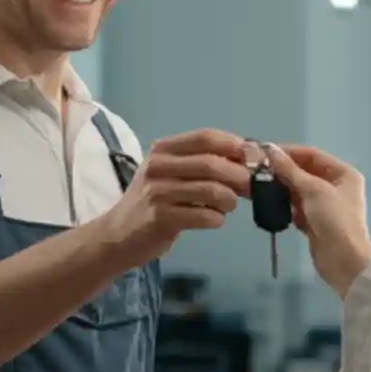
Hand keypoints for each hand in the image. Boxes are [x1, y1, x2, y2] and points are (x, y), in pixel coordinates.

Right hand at [97, 129, 250, 267]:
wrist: (118, 235)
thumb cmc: (152, 201)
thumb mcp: (169, 173)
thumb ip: (201, 163)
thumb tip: (247, 159)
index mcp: (163, 150)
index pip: (205, 137)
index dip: (234, 145)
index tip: (252, 158)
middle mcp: (158, 166)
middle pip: (211, 163)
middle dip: (239, 176)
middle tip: (251, 188)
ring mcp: (158, 192)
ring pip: (212, 190)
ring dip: (229, 200)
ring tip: (227, 206)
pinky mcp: (161, 218)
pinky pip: (205, 216)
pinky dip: (217, 219)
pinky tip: (212, 219)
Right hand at [265, 143, 370, 298]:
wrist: (344, 262)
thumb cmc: (334, 220)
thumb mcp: (313, 190)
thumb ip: (290, 170)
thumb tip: (270, 150)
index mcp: (343, 174)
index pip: (312, 155)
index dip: (289, 152)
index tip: (264, 152)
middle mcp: (336, 186)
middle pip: (305, 172)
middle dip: (283, 171)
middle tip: (257, 169)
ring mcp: (325, 205)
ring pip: (298, 190)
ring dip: (281, 187)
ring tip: (258, 185)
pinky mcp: (314, 222)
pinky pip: (296, 207)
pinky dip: (284, 205)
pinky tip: (268, 203)